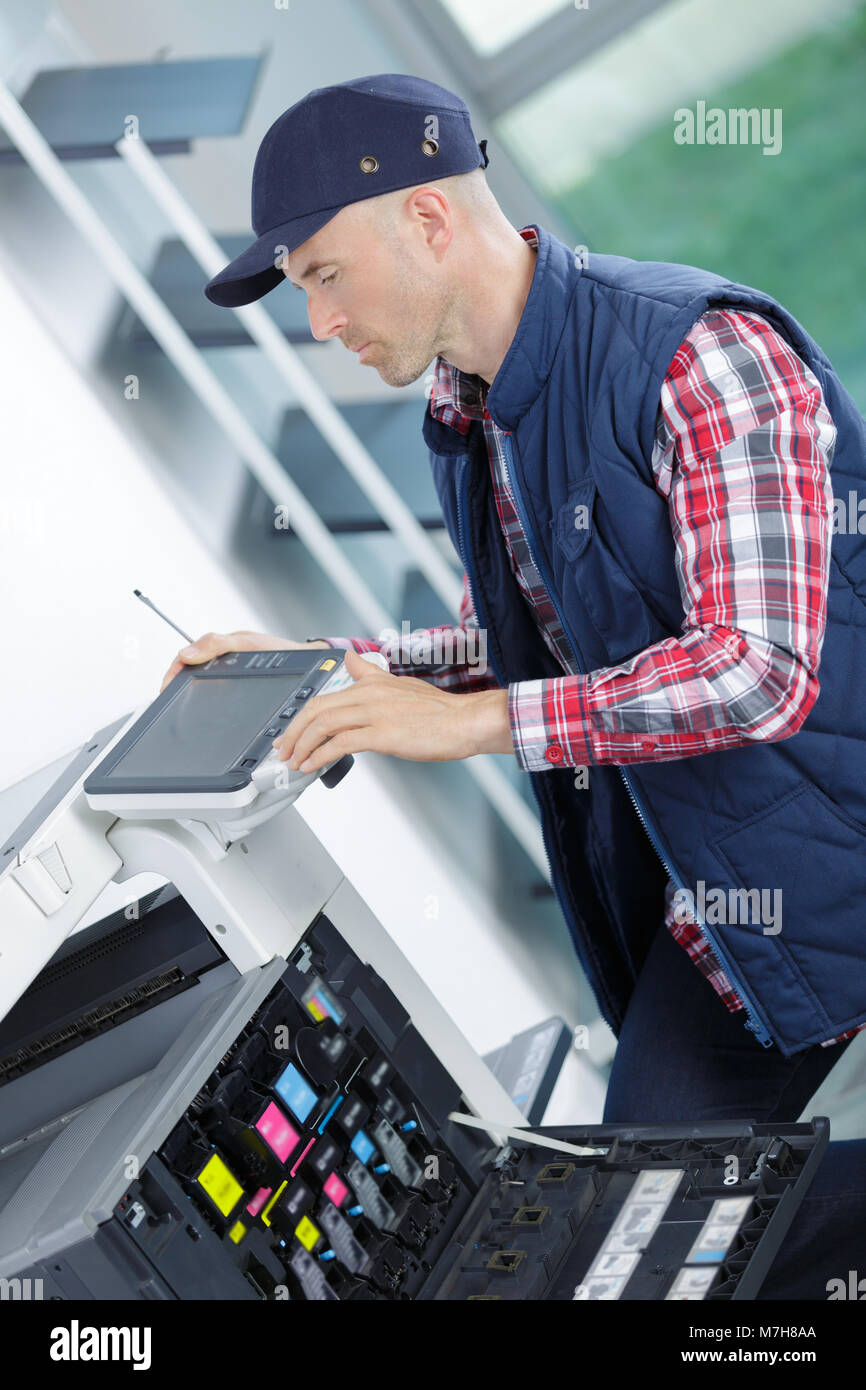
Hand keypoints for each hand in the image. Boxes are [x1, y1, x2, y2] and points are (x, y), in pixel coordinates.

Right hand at [159, 630, 329, 692]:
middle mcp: (222, 662)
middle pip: (189, 674)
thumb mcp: (246, 643)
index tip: (165, 688)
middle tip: (171, 704)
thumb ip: (216, 645)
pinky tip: (209, 712)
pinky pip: (217, 696)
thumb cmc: (279, 650)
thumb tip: (185, 653)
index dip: (172, 673)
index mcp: (219, 648)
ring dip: (191, 696)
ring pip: (202, 686)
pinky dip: (209, 703)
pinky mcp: (239, 689)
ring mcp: (230, 676)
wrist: (305, 662)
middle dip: (177, 687)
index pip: (185, 659)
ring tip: (184, 708)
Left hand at [273, 648, 513, 772]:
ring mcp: (374, 713)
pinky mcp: (382, 734)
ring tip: (293, 761)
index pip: (325, 695)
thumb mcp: (400, 685)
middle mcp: (369, 693)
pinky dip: (319, 755)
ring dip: (301, 745)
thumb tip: (351, 662)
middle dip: (293, 731)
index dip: (301, 715)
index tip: (291, 731)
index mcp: (372, 683)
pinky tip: (312, 766)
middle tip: (283, 749)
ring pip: (322, 724)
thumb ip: (372, 675)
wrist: (466, 721)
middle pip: (315, 708)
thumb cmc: (440, 711)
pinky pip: (340, 743)